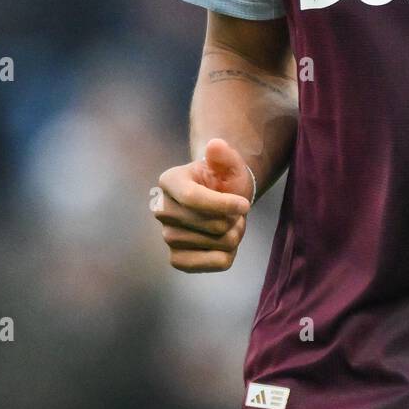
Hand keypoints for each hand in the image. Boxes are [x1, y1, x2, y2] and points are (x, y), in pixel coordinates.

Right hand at [150, 137, 252, 271]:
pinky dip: (229, 254)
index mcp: (169, 181)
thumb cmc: (223, 180)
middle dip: (233, 218)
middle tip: (237, 211)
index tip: (246, 205)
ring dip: (234, 234)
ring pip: (217, 243)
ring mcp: (167, 236)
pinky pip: (213, 264)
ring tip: (231, 223)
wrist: (222, 202)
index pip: (192, 197)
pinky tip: (225, 243)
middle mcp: (162, 210)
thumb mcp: (229, 163)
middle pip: (209, 224)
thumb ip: (224, 154)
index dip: (223, 204)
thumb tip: (215, 145)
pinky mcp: (177, 259)